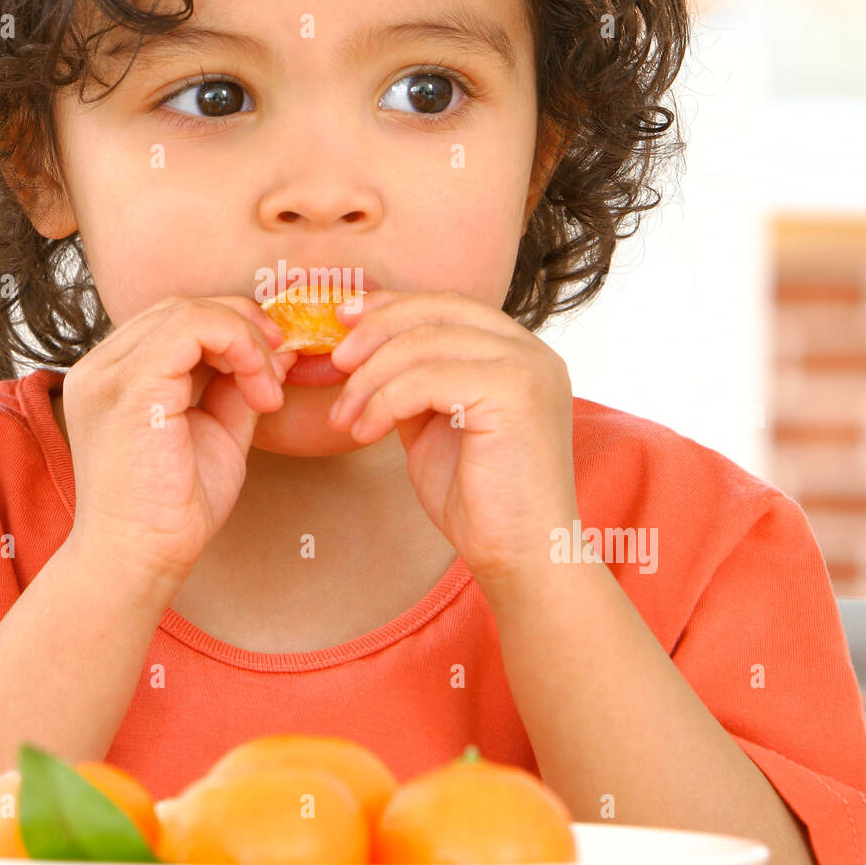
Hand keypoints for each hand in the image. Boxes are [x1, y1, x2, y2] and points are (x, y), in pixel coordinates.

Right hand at [60, 296, 296, 590]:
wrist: (139, 563)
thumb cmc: (172, 511)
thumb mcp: (216, 431)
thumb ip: (235, 386)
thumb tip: (273, 350)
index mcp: (115, 377)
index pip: (174, 320)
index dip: (232, 328)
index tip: (273, 364)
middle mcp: (102, 367)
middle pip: (182, 306)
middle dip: (244, 327)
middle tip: (280, 369)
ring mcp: (109, 373)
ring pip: (189, 310)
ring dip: (246, 341)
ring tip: (268, 390)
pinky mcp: (130, 386)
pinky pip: (191, 327)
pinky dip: (238, 346)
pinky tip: (260, 390)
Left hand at [325, 289, 579, 599]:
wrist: (521, 559)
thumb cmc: (479, 502)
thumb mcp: (435, 426)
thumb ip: (414, 383)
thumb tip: (361, 350)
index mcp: (518, 352)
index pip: (447, 305)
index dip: (390, 306)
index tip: (343, 320)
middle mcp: (531, 351)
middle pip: (436, 310)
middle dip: (375, 330)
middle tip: (334, 362)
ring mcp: (527, 368)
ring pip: (424, 343)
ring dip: (369, 378)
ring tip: (343, 417)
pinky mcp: (514, 393)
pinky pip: (426, 378)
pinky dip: (383, 401)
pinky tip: (364, 432)